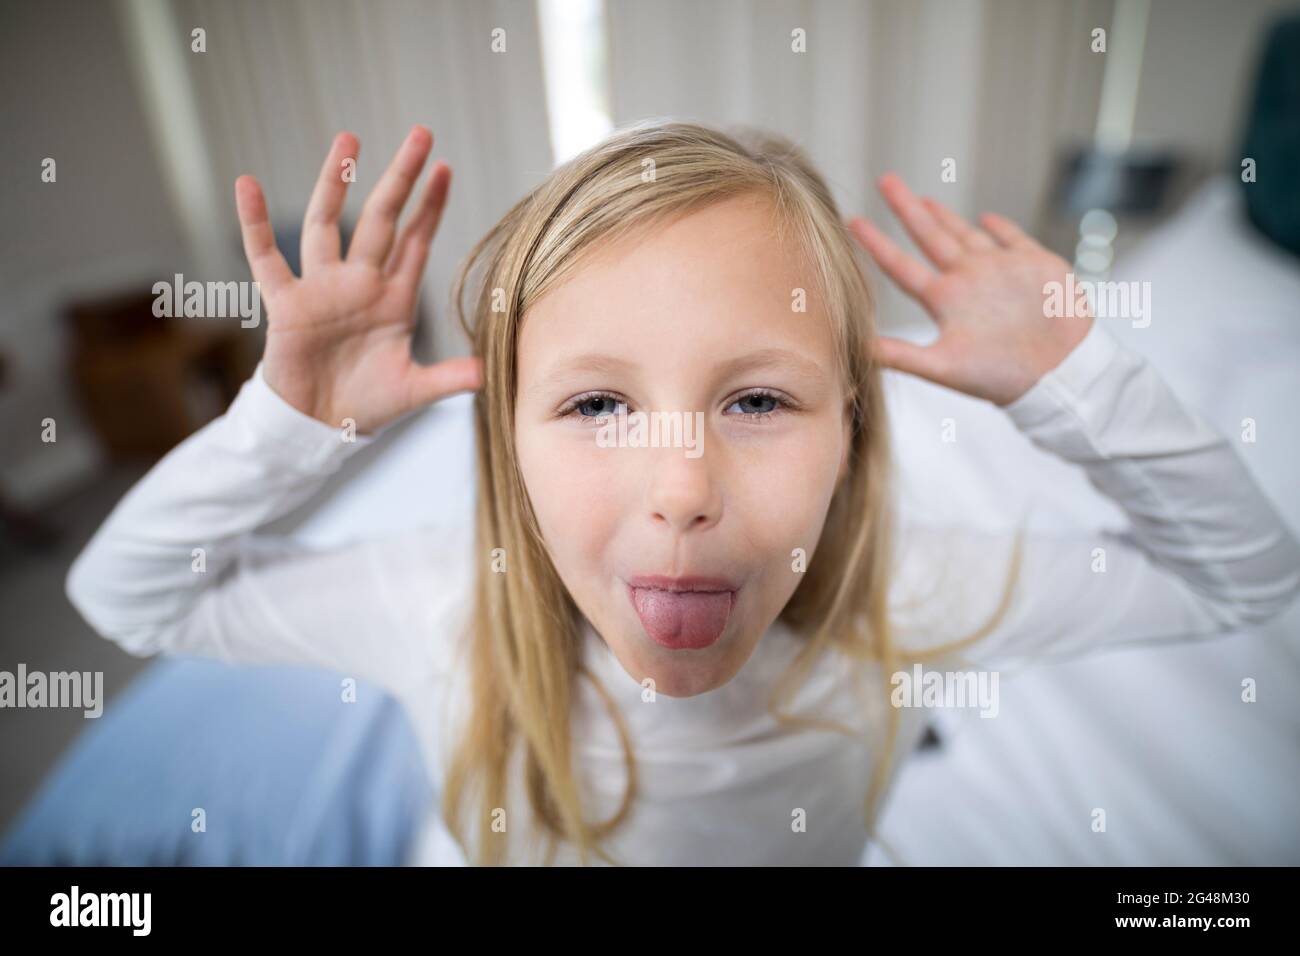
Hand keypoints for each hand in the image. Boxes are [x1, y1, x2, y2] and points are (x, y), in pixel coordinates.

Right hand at [234, 125, 482, 433]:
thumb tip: (486, 373)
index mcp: (394, 299)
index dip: (430, 208)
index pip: (416, 242)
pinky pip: (266, 258)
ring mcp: (322, 289)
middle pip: (382, 219)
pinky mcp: (287, 304)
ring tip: (349, 140)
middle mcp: (360, 284)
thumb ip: (448, 378)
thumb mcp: (414, 390)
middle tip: (420, 133)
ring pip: (329, 224)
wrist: (319, 426)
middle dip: (401, 178)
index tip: (445, 170)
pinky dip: (254, 224)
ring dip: (338, 184)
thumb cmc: (368, 404)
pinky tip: (247, 186)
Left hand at [849, 174, 1092, 406]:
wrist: (1058, 376)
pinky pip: (1014, 240)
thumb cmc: (1000, 377)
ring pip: (966, 235)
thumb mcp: (943, 367)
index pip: (901, 266)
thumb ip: (900, 355)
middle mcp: (968, 282)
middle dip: (908, 209)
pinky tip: (986, 217)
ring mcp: (1000, 272)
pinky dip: (1001, 228)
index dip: (878, 244)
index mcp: (945, 301)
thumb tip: (856, 348)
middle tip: (886, 180)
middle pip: (930, 237)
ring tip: (923, 200)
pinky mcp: (1036, 266)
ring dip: (946, 216)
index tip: (852, 222)